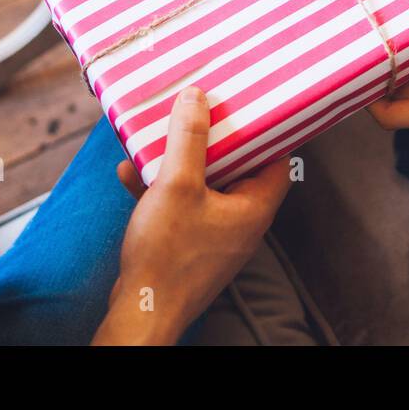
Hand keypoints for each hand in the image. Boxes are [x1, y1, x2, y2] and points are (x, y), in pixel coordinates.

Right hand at [92, 86, 291, 344]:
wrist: (141, 311)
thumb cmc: (167, 255)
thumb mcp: (177, 184)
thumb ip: (189, 139)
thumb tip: (197, 98)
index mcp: (254, 208)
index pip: (278, 160)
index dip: (266, 131)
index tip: (249, 106)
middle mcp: (241, 223)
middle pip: (238, 169)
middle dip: (214, 141)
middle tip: (200, 113)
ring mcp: (216, 237)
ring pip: (204, 187)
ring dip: (180, 162)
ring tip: (157, 138)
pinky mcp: (190, 247)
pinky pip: (182, 207)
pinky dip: (161, 189)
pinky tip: (130, 173)